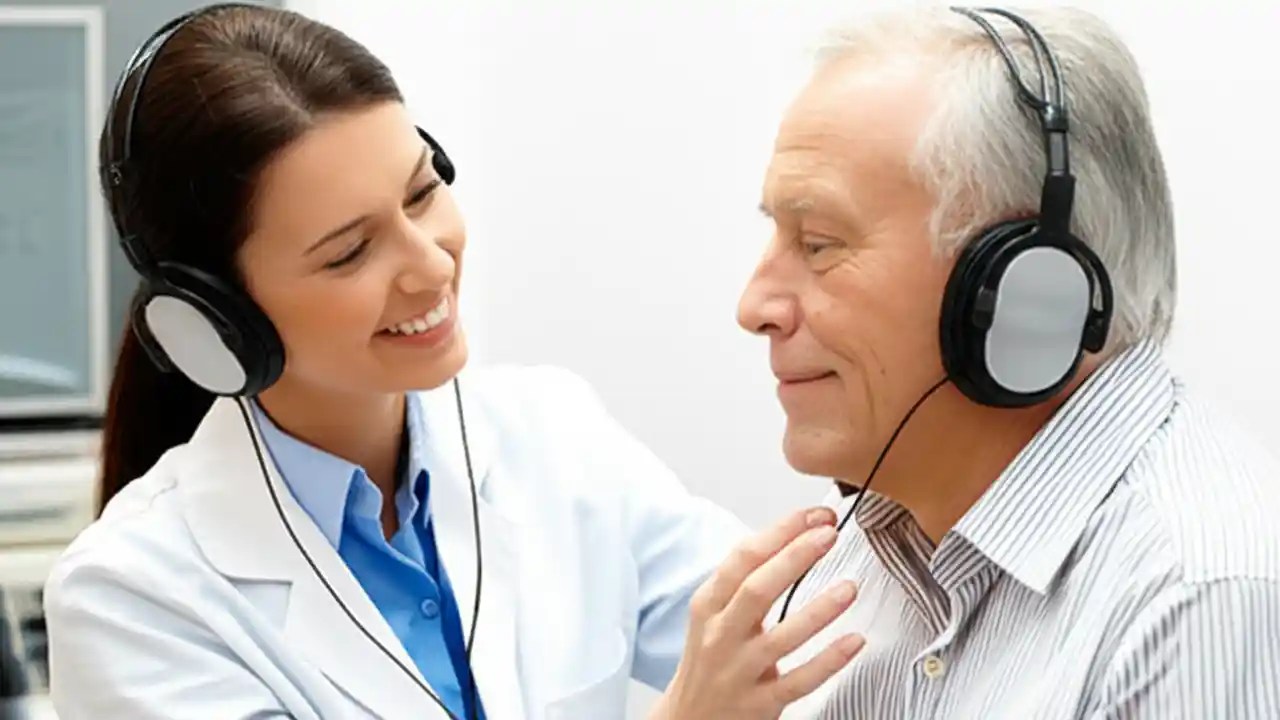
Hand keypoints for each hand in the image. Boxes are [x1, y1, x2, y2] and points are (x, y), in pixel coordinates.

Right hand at [651, 507, 863, 719]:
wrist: (690, 719)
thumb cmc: (710, 658)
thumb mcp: (713, 613)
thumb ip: (744, 579)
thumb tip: (792, 536)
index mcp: (709, 605)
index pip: (742, 558)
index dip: (780, 532)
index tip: (813, 516)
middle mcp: (721, 635)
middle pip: (757, 590)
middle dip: (796, 558)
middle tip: (829, 535)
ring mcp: (740, 671)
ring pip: (781, 637)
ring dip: (819, 610)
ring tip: (850, 587)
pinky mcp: (760, 704)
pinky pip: (799, 681)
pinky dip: (829, 660)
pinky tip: (854, 641)